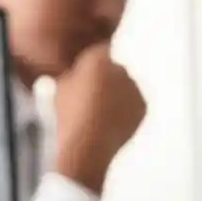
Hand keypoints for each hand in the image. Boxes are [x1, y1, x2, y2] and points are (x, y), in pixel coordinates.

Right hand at [53, 43, 146, 194]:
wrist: (86, 148)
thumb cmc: (67, 119)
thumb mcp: (59, 89)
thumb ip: (72, 74)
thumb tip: (77, 72)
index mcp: (97, 58)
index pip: (95, 53)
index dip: (87, 67)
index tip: (81, 79)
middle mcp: (120, 68)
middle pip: (112, 68)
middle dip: (104, 79)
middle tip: (89, 99)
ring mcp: (134, 87)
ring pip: (123, 86)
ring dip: (114, 95)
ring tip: (97, 115)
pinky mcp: (142, 105)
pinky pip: (132, 103)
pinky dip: (124, 110)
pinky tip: (108, 122)